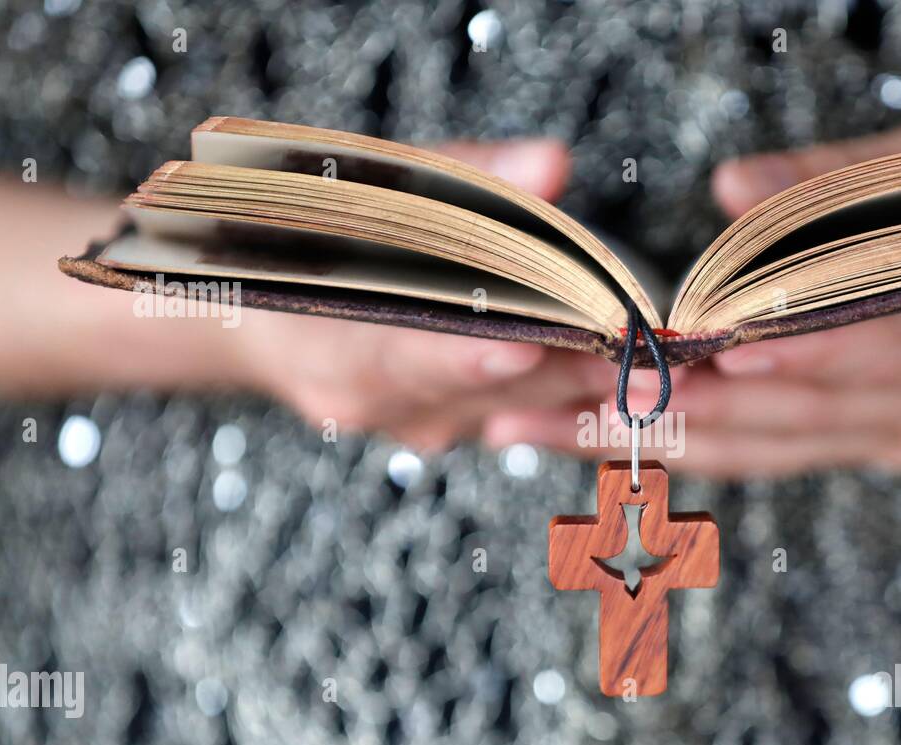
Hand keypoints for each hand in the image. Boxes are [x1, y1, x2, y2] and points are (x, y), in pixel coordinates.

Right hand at [0, 139, 599, 452]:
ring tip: (652, 367)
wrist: (249, 313)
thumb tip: (550, 164)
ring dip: (581, 380)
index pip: (410, 355)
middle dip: (565, 367)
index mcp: (335, 349)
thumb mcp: (365, 187)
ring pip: (514, 404)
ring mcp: (415, 424)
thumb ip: (463, 180)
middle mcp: (379, 403)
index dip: (469, 354)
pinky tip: (614, 368)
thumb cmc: (300, 233)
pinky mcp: (444, 424)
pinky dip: (563, 383)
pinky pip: (515, 408)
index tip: (526, 342)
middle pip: (483, 387)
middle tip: (641, 357)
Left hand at [485, 91, 900, 477]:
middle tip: (550, 411)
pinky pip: (783, 452)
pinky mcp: (887, 435)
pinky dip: (704, 445)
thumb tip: (728, 192)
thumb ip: (847, 179)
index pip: (869, 345)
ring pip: (774, 449)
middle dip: (672, 416)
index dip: (786, 354)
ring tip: (550, 430)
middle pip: (796, 419)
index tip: (699, 356)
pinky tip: (623, 438)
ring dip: (661, 442)